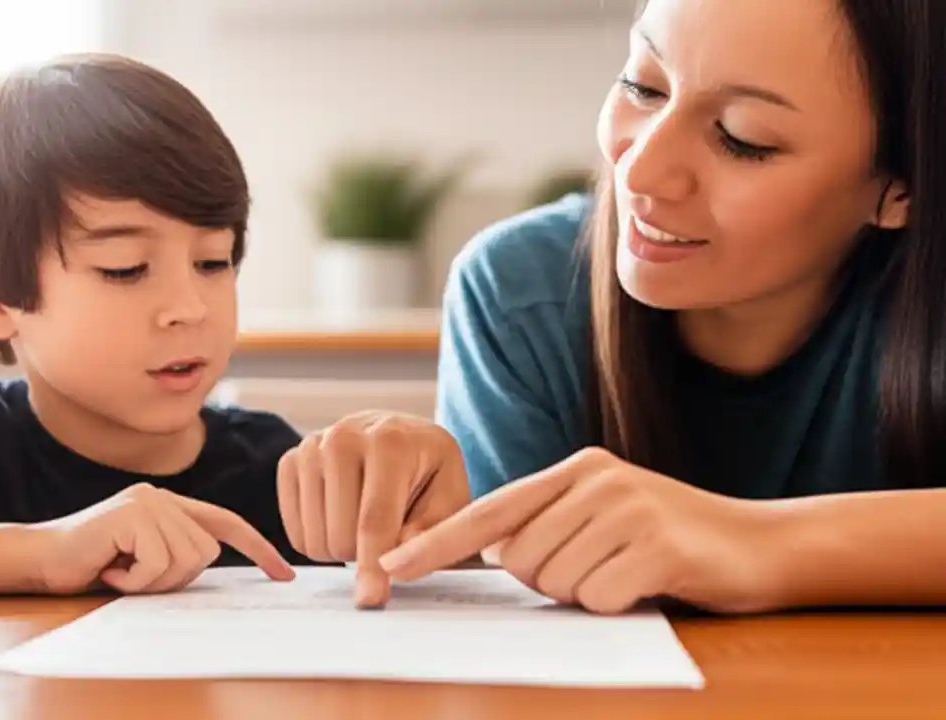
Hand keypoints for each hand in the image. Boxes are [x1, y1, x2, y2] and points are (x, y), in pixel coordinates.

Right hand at [35, 483, 294, 594]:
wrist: (41, 559)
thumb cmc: (91, 564)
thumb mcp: (143, 557)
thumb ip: (175, 552)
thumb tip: (210, 563)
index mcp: (170, 504)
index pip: (225, 523)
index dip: (258, 548)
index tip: (284, 574)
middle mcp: (162, 496)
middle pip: (206, 552)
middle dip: (175, 578)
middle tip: (135, 577)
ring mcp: (146, 501)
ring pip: (185, 560)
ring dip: (152, 581)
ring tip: (120, 572)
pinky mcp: (131, 514)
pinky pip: (157, 564)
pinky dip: (134, 581)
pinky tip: (109, 570)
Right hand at [277, 412, 470, 608]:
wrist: (401, 435)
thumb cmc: (429, 472)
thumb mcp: (450, 498)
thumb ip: (429, 533)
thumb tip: (393, 566)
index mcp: (389, 442)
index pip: (374, 520)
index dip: (372, 568)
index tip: (371, 602)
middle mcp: (343, 437)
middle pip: (340, 536)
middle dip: (364, 556)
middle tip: (388, 535)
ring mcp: (311, 447)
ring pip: (314, 539)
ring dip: (342, 549)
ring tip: (366, 522)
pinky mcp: (291, 461)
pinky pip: (295, 532)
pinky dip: (320, 538)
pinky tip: (341, 517)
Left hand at [380, 448, 782, 613]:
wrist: (763, 543)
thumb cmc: (673, 539)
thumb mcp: (608, 516)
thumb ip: (553, 525)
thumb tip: (493, 554)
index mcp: (576, 469)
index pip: (490, 511)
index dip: (437, 542)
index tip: (392, 565)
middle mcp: (595, 480)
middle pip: (520, 559)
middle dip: (549, 581)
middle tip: (602, 569)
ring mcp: (627, 508)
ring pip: (556, 582)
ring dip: (587, 593)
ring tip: (630, 571)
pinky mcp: (656, 545)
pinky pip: (598, 598)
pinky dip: (618, 605)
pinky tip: (651, 583)